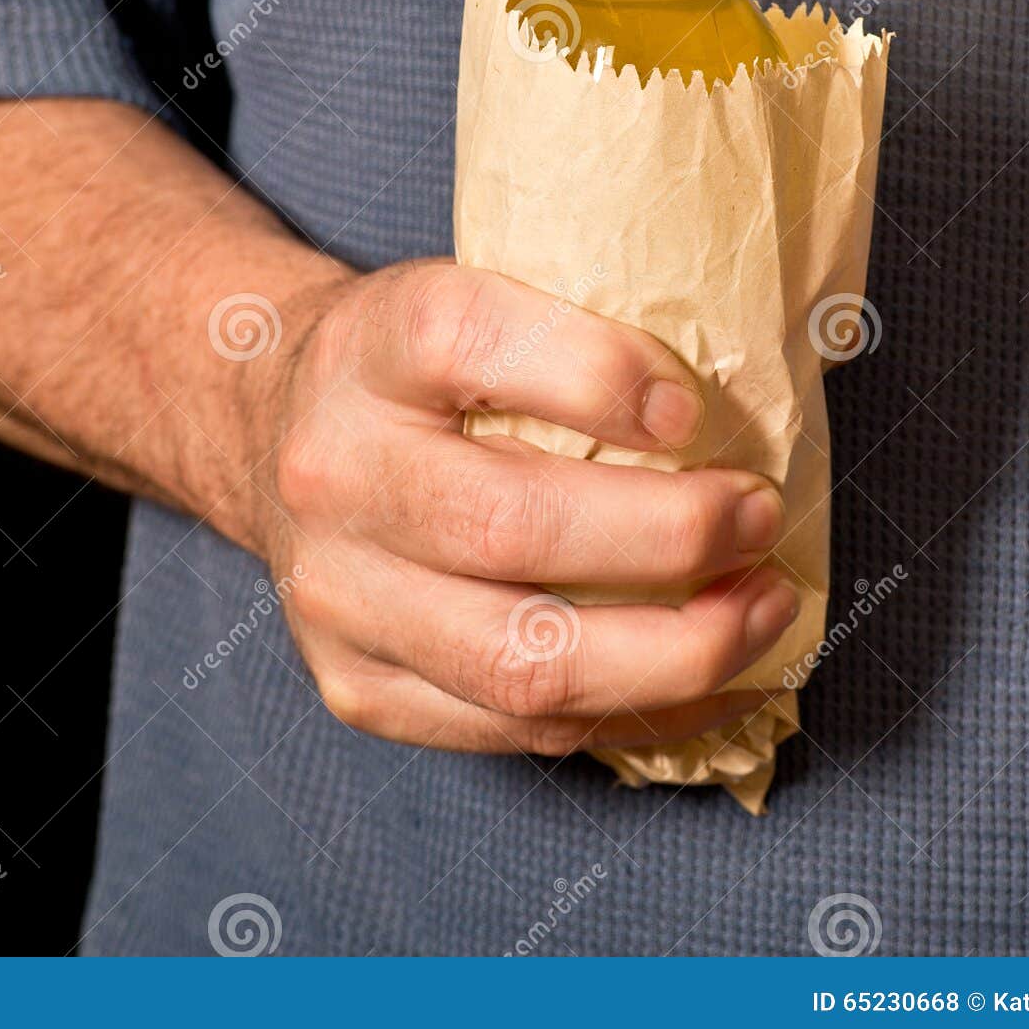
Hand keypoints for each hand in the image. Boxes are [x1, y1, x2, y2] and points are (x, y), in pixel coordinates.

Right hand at [243, 260, 797, 755]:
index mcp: (372, 346)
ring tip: (762, 609)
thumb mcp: (464, 299)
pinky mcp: (356, 682)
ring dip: (678, 651)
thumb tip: (725, 412)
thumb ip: (570, 335)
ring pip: (524, 661)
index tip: (692, 408)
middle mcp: (337, 470)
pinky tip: (710, 676)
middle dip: (672, 535)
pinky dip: (638, 711)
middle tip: (758, 513)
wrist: (267, 427)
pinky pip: (517, 729)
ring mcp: (339, 593)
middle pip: (510, 525)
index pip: (470, 339)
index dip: (597, 374)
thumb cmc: (405, 368)